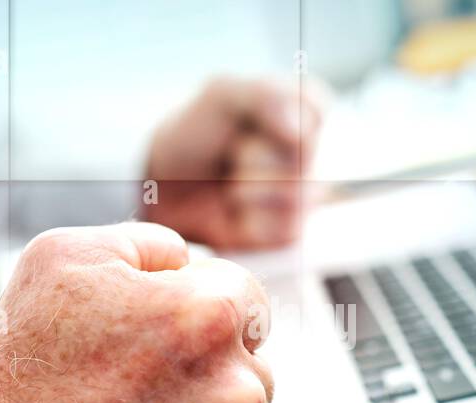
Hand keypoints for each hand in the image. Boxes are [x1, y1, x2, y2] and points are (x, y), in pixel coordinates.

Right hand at [0, 222, 273, 402]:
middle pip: (253, 376)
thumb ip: (150, 246)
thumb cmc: (11, 383)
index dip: (200, 322)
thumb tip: (192, 263)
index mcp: (207, 321)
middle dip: (206, 385)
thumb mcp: (60, 261)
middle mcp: (238, 397)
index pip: (248, 305)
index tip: (160, 350)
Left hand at [143, 76, 327, 250]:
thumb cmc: (195, 134)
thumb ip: (265, 96)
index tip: (248, 119)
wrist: (163, 185)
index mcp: (300, 111)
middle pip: (301, 157)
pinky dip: (248, 223)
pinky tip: (234, 212)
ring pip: (294, 197)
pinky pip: (283, 231)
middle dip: (253, 156)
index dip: (277, 116)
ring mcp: (301, 196)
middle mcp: (308, 155)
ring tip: (229, 185)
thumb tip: (300, 132)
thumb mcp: (220, 95)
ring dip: (247, 190)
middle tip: (231, 155)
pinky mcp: (287, 234)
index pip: (312, 108)